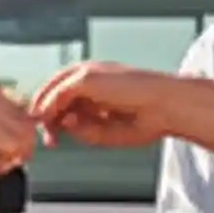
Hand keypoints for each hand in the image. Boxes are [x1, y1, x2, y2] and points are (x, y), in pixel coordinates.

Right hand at [0, 72, 36, 169]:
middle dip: (19, 145)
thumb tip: (2, 147)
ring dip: (15, 152)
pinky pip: (9, 141)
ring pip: (22, 130)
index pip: (16, 109)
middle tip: (4, 162)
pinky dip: (6, 156)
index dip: (15, 134)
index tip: (5, 152)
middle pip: (24, 118)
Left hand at [28, 62, 175, 148]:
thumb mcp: (108, 131)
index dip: (55, 117)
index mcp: (100, 84)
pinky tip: (49, 122)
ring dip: (46, 113)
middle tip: (48, 140)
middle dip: (46, 115)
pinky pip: (59, 92)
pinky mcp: (88, 77)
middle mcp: (92, 75)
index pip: (65, 95)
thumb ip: (84, 129)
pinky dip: (50, 107)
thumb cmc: (147, 119)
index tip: (53, 139)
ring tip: (49, 136)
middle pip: (55, 90)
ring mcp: (89, 73)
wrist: (167, 107)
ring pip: (54, 89)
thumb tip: (61, 122)